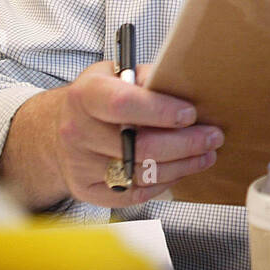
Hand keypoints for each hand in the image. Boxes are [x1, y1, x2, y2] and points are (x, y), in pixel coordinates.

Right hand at [47, 61, 222, 206]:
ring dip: (182, 165)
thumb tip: (188, 90)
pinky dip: (163, 183)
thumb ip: (148, 79)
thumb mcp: (116, 75)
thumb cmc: (98, 100)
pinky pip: (134, 194)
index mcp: (85, 96)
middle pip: (140, 145)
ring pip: (142, 173)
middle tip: (213, 137)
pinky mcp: (86, 191)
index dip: (161, 110)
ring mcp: (80, 165)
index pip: (123, 104)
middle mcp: (77, 131)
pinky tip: (179, 170)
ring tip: (206, 154)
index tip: (190, 114)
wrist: (56, 132)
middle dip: (185, 143)